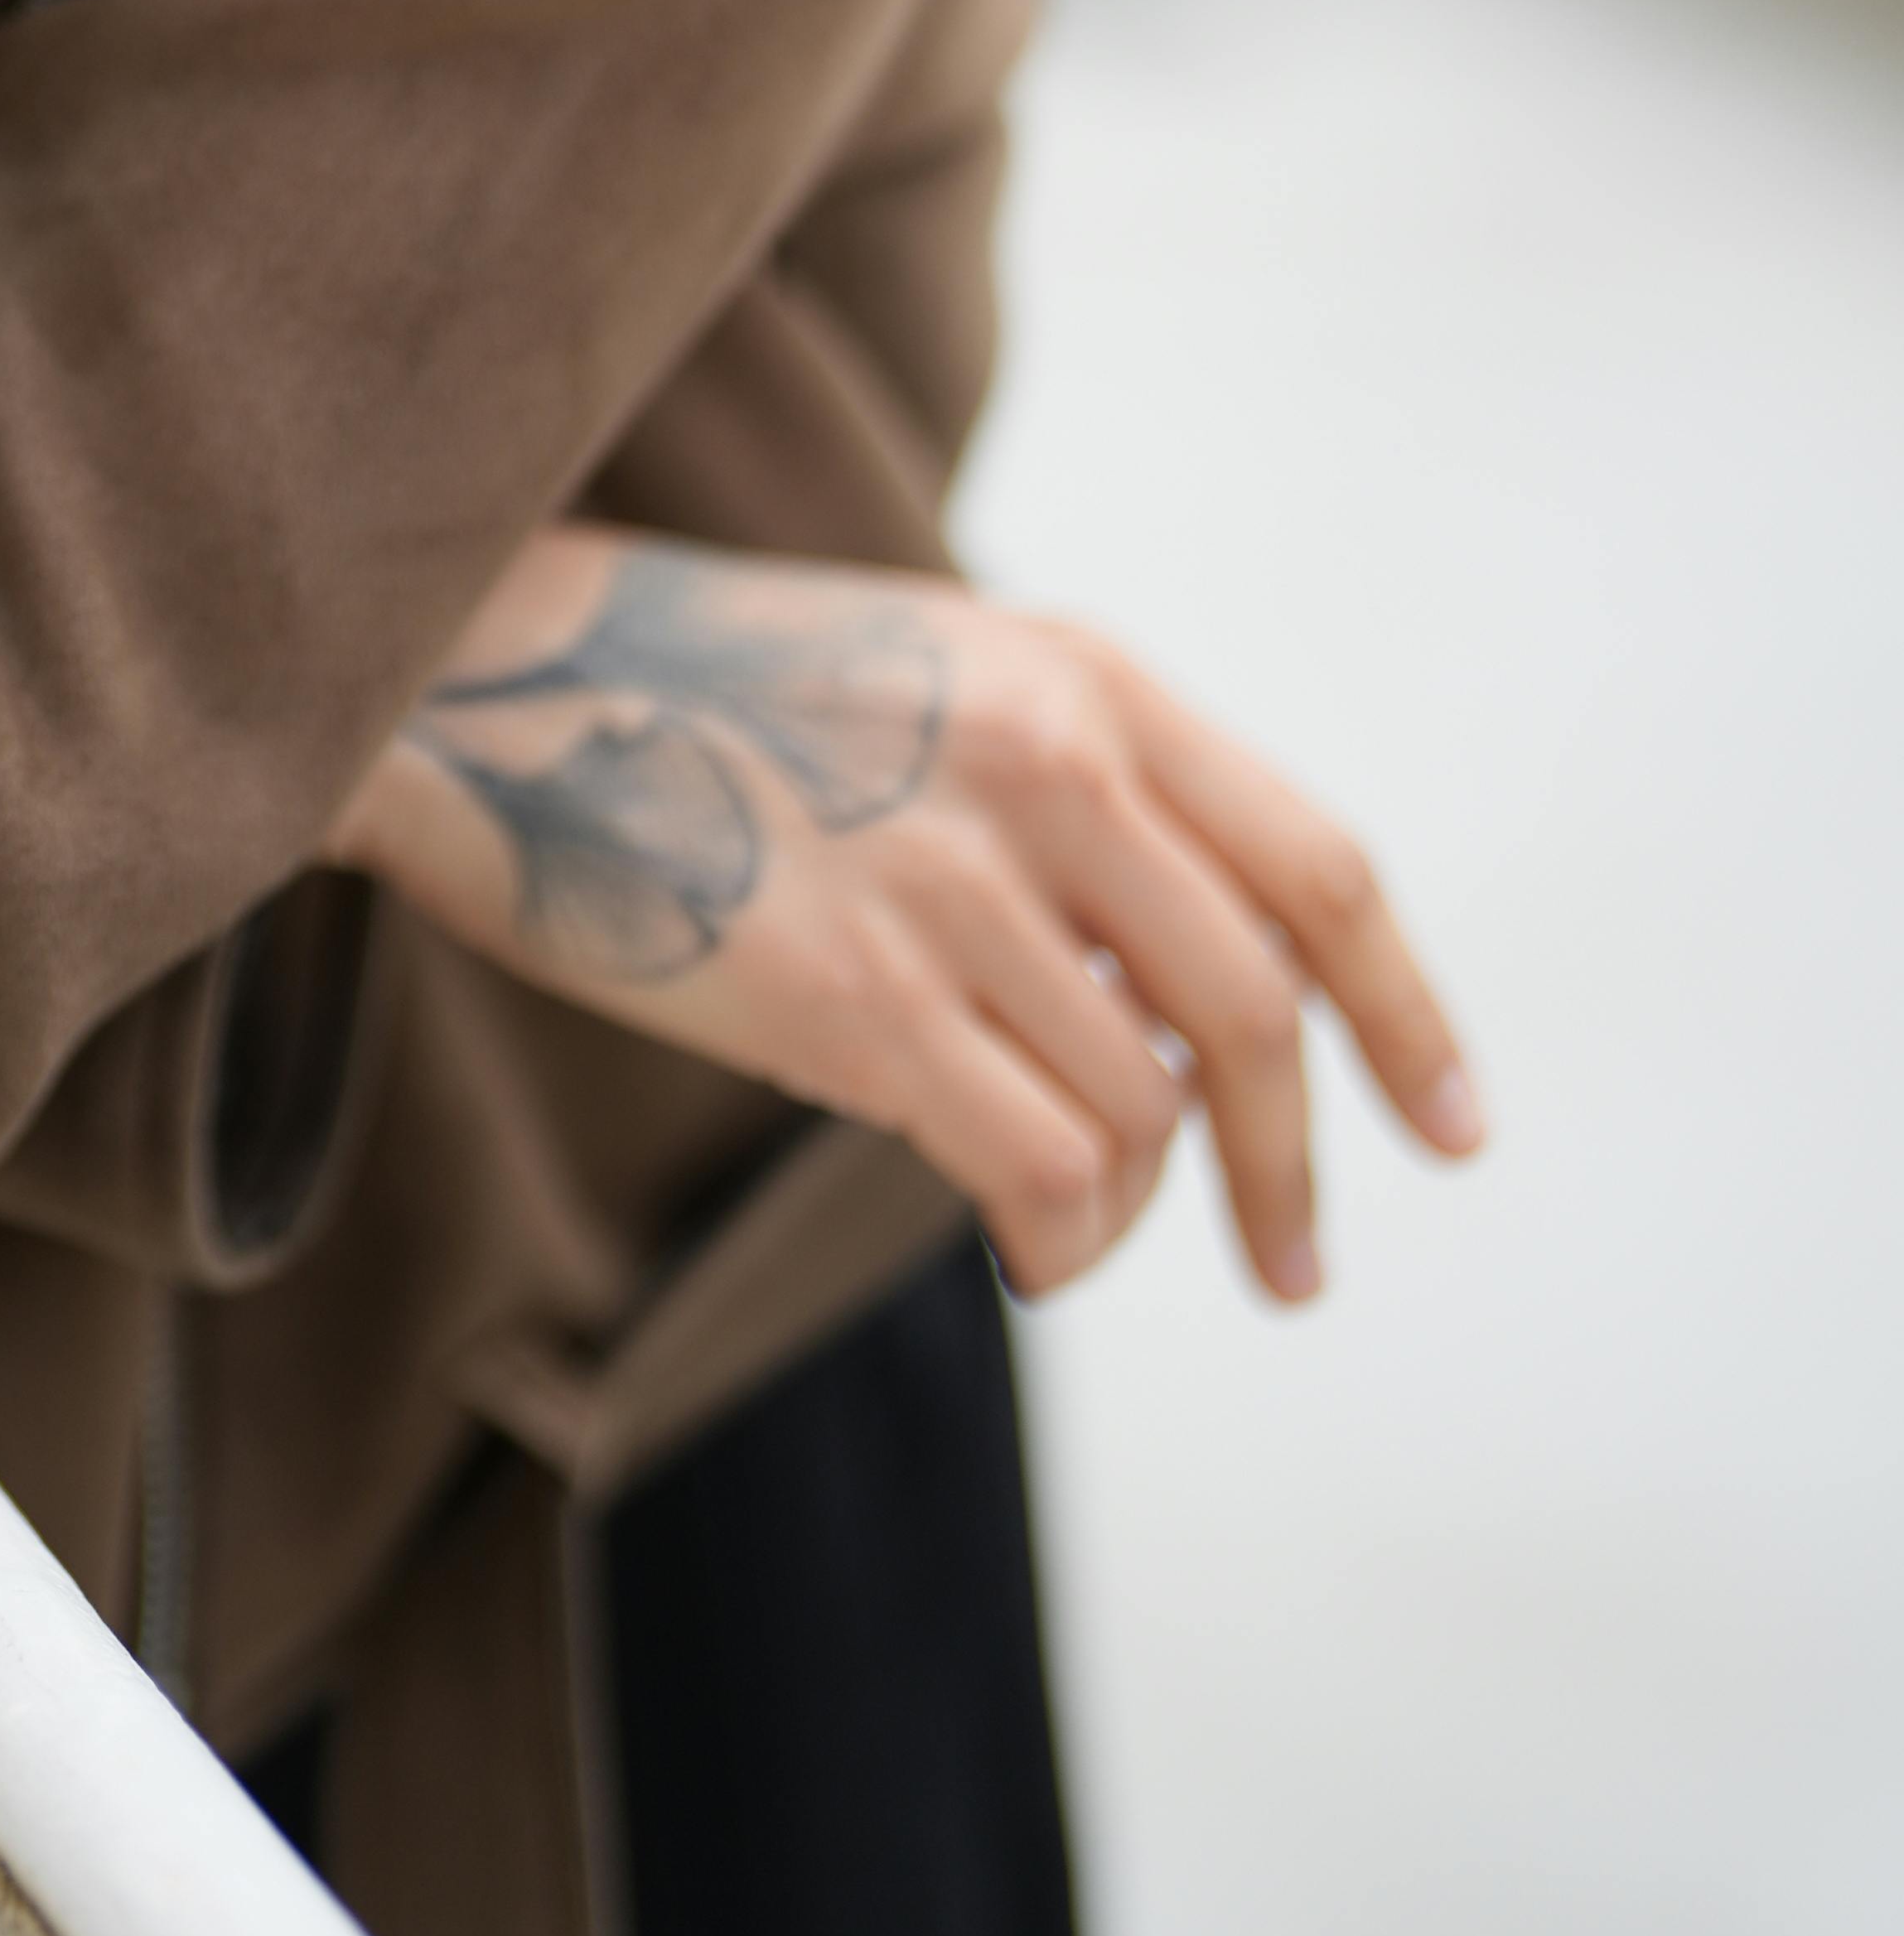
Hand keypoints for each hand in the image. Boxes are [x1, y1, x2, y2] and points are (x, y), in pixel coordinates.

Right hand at [330, 523, 1485, 1303]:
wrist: (486, 682)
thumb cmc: (704, 686)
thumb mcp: (936, 669)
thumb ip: (1083, 789)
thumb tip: (1198, 998)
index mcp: (1082, 677)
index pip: (1320, 870)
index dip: (1406, 1018)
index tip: (1450, 1129)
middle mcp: (1044, 767)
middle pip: (1255, 1018)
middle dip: (1293, 1169)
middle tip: (1296, 1266)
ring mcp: (949, 884)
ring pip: (1141, 1111)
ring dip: (1125, 1201)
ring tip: (1057, 1211)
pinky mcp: (852, 1002)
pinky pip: (1039, 1170)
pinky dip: (1059, 1234)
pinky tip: (1022, 1241)